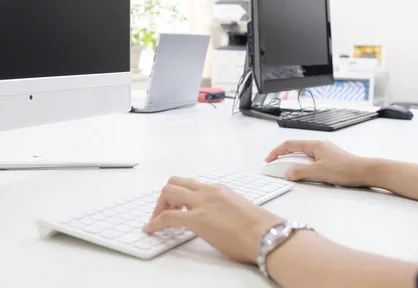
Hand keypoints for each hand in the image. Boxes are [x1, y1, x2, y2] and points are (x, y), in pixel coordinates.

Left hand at [143, 177, 281, 263]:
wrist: (267, 235)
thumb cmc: (261, 229)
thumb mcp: (240, 211)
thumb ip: (225, 210)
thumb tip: (219, 220)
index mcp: (219, 189)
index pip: (192, 185)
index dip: (179, 195)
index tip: (176, 205)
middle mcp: (208, 191)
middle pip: (175, 182)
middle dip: (165, 196)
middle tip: (164, 211)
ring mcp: (202, 203)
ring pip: (168, 191)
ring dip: (159, 205)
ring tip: (157, 219)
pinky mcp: (197, 219)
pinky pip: (168, 217)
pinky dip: (155, 222)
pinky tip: (150, 229)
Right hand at [265, 140, 368, 186]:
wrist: (366, 172)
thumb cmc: (346, 169)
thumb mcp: (318, 172)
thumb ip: (300, 172)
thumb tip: (287, 173)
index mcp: (314, 145)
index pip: (289, 145)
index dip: (276, 152)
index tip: (269, 160)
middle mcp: (319, 147)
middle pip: (295, 150)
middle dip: (283, 158)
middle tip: (275, 168)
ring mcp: (324, 154)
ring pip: (303, 157)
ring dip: (293, 164)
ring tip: (287, 173)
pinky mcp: (329, 161)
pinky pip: (310, 162)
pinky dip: (302, 167)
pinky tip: (303, 175)